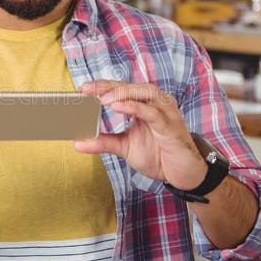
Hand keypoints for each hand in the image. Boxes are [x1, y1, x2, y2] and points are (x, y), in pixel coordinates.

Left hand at [75, 80, 206, 189]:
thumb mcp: (125, 147)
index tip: (82, 89)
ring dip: (122, 93)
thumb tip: (78, 143)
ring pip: (144, 93)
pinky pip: (153, 113)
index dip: (102, 86)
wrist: (182, 174)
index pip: (122, 90)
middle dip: (108, 86)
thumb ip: (104, 142)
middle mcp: (156, 104)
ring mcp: (165, 113)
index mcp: (144, 105)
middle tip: (87, 89)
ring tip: (102, 98)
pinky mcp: (171, 126)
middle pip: (131, 87)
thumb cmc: (158, 155)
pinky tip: (119, 106)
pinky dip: (135, 108)